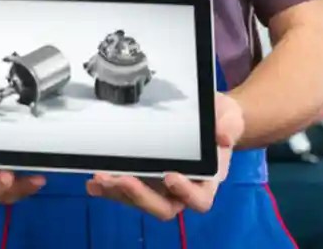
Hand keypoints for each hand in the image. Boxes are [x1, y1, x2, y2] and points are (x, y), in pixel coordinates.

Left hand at [85, 92, 244, 219]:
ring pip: (139, 200)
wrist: (204, 115)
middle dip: (140, 196)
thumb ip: (229, 124)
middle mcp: (182, 188)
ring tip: (99, 178)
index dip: (185, 193)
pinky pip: (124, 190)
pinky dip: (108, 188)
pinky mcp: (142, 177)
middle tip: (121, 180)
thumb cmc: (218, 119)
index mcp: (207, 179)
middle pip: (164, 207)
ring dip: (118, 192)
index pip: (199, 199)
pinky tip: (93, 182)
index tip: (170, 176)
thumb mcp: (229, 115)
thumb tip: (224, 137)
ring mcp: (159, 185)